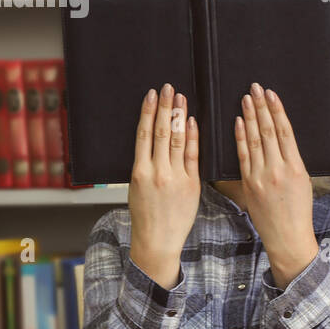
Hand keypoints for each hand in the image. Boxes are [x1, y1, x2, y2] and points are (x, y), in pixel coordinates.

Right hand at [128, 84, 200, 290]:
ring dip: (179, 116)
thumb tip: (151, 140)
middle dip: (165, 107)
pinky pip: (193, 156)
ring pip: (177, 140)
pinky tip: (192, 121)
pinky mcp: (192, 184)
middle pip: (161, 132)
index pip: (144, 134)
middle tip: (169, 88)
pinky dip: (192, 137)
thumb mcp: (136, 188)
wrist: (157, 240)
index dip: (148, 112)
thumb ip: (145, 165)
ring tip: (181, 98)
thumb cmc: (145, 215)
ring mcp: (175, 178)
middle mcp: (156, 172)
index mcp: (138, 172)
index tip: (152, 95)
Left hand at [235, 84, 318, 289]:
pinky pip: (243, 157)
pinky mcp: (249, 185)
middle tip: (255, 88)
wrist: (288, 238)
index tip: (271, 94)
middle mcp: (280, 170)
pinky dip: (241, 138)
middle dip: (261, 107)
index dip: (277, 110)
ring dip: (250, 117)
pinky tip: (238, 122)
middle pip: (270, 131)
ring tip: (245, 99)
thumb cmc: (297, 212)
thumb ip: (291, 161)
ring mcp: (263, 177)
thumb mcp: (303, 183)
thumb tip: (280, 139)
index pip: (285, 131)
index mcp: (297, 167)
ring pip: (255, 140)